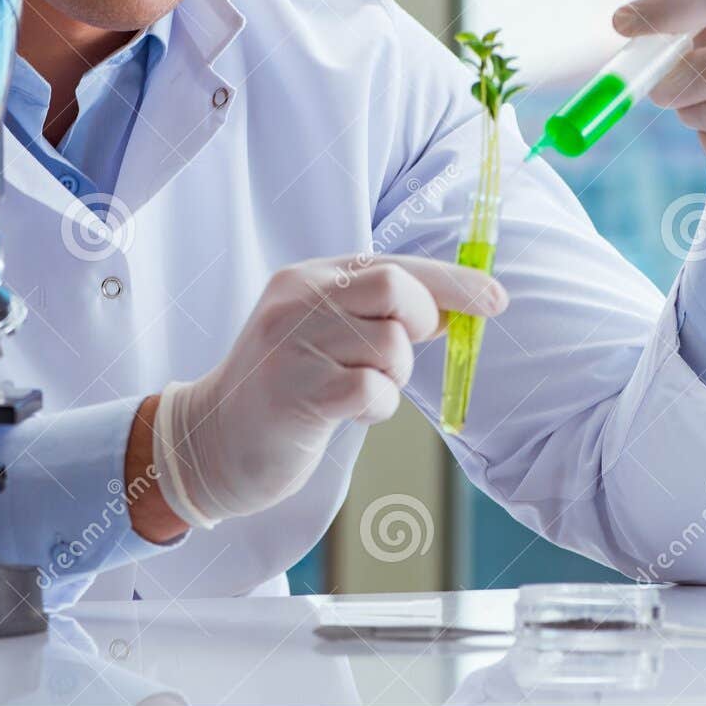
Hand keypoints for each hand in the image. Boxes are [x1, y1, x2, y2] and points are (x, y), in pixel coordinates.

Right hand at [150, 256, 508, 528]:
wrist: (209, 441)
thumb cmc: (281, 390)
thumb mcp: (320, 334)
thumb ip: (372, 315)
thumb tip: (453, 310)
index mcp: (308, 278)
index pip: (393, 264)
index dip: (452, 282)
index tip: (495, 299)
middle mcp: (299, 299)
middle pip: (397, 289)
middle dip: (421, 324)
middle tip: (399, 358)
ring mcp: (294, 343)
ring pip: (391, 344)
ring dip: (393, 378)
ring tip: (358, 393)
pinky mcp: (297, 391)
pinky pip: (373, 389)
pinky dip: (377, 407)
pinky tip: (348, 414)